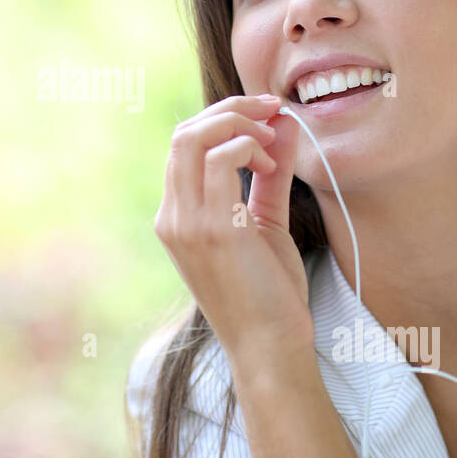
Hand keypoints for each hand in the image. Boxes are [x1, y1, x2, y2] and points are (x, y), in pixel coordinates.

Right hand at [153, 94, 313, 362]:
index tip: (267, 118)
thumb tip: (284, 124)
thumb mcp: (266, 222)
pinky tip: (270, 164)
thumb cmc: (269, 294)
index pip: (184, 145)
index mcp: (176, 216)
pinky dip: (249, 147)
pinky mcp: (213, 229)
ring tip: (272, 142)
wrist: (270, 348)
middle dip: (231, 110)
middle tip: (272, 111)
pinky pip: (221, 161)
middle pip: (183, 132)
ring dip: (239, 124)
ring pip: (194, 137)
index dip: (224, 119)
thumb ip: (270, 173)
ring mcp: (187, 223)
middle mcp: (172, 217)